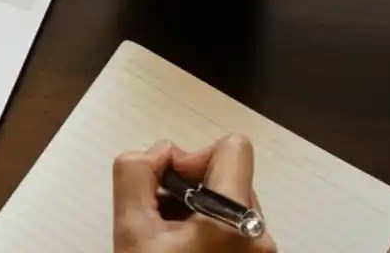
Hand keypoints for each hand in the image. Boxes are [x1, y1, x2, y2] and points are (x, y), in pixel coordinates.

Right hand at [113, 134, 278, 252]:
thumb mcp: (130, 228)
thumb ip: (135, 173)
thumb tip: (159, 152)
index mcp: (233, 220)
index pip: (233, 148)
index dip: (192, 157)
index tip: (171, 183)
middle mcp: (258, 232)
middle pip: (227, 173)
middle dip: (189, 185)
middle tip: (161, 214)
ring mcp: (259, 248)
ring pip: (228, 197)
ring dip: (196, 205)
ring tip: (170, 234)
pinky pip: (234, 221)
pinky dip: (206, 224)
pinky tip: (183, 244)